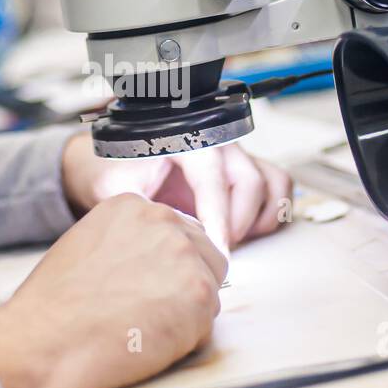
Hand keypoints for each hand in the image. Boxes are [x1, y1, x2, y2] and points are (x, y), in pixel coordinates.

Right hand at [0, 193, 227, 387]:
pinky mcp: (199, 295)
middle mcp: (165, 221)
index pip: (179, 231)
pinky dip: (186, 340)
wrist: (46, 341)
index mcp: (135, 206)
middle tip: (150, 313)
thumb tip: (153, 261)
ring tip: (143, 328)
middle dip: (185, 285)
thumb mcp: (87, 244)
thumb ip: (127, 241)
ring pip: (210, 288)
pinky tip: (149, 342)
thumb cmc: (54, 305)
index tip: (149, 287)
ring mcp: (186, 256)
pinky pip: (207, 323)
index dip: (167, 267)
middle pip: (204, 254)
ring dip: (187, 312)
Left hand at [60, 132, 291, 253]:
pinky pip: (276, 185)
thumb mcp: (115, 187)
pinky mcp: (242, 167)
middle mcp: (215, 139)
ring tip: (228, 238)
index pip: (212, 178)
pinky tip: (242, 229)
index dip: (218, 219)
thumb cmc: (113, 168)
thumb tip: (165, 233)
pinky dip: (268, 211)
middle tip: (215, 250)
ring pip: (271, 182)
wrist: (111, 161)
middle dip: (236, 223)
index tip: (218, 250)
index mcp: (183, 136)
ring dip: (256, 218)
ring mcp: (232, 152)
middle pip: (250, 180)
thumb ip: (139, 207)